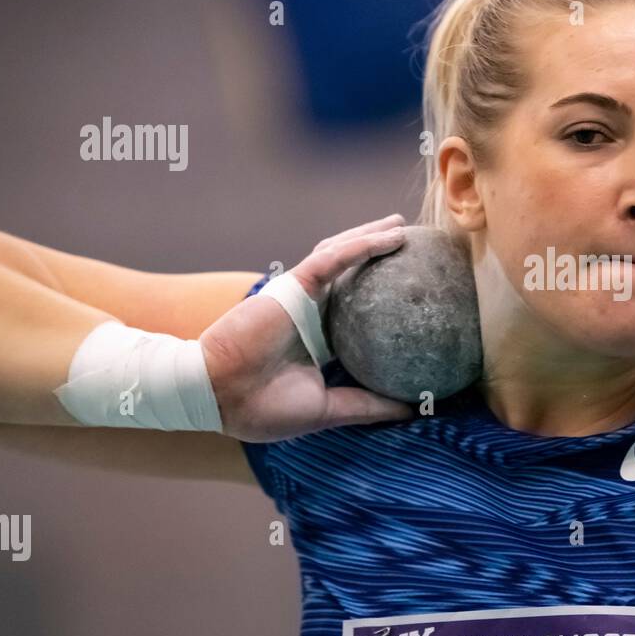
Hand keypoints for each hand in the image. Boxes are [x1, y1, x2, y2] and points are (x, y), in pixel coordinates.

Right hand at [199, 213, 412, 440]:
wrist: (221, 397)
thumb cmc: (265, 408)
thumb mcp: (328, 409)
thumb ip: (367, 405)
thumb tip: (412, 409)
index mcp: (319, 338)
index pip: (356, 308)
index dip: (380, 295)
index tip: (411, 292)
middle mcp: (313, 312)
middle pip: (351, 273)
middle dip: (377, 253)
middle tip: (411, 244)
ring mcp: (303, 297)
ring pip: (343, 255)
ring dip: (372, 236)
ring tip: (401, 226)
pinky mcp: (295, 286)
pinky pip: (334, 258)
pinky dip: (362, 244)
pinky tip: (391, 237)